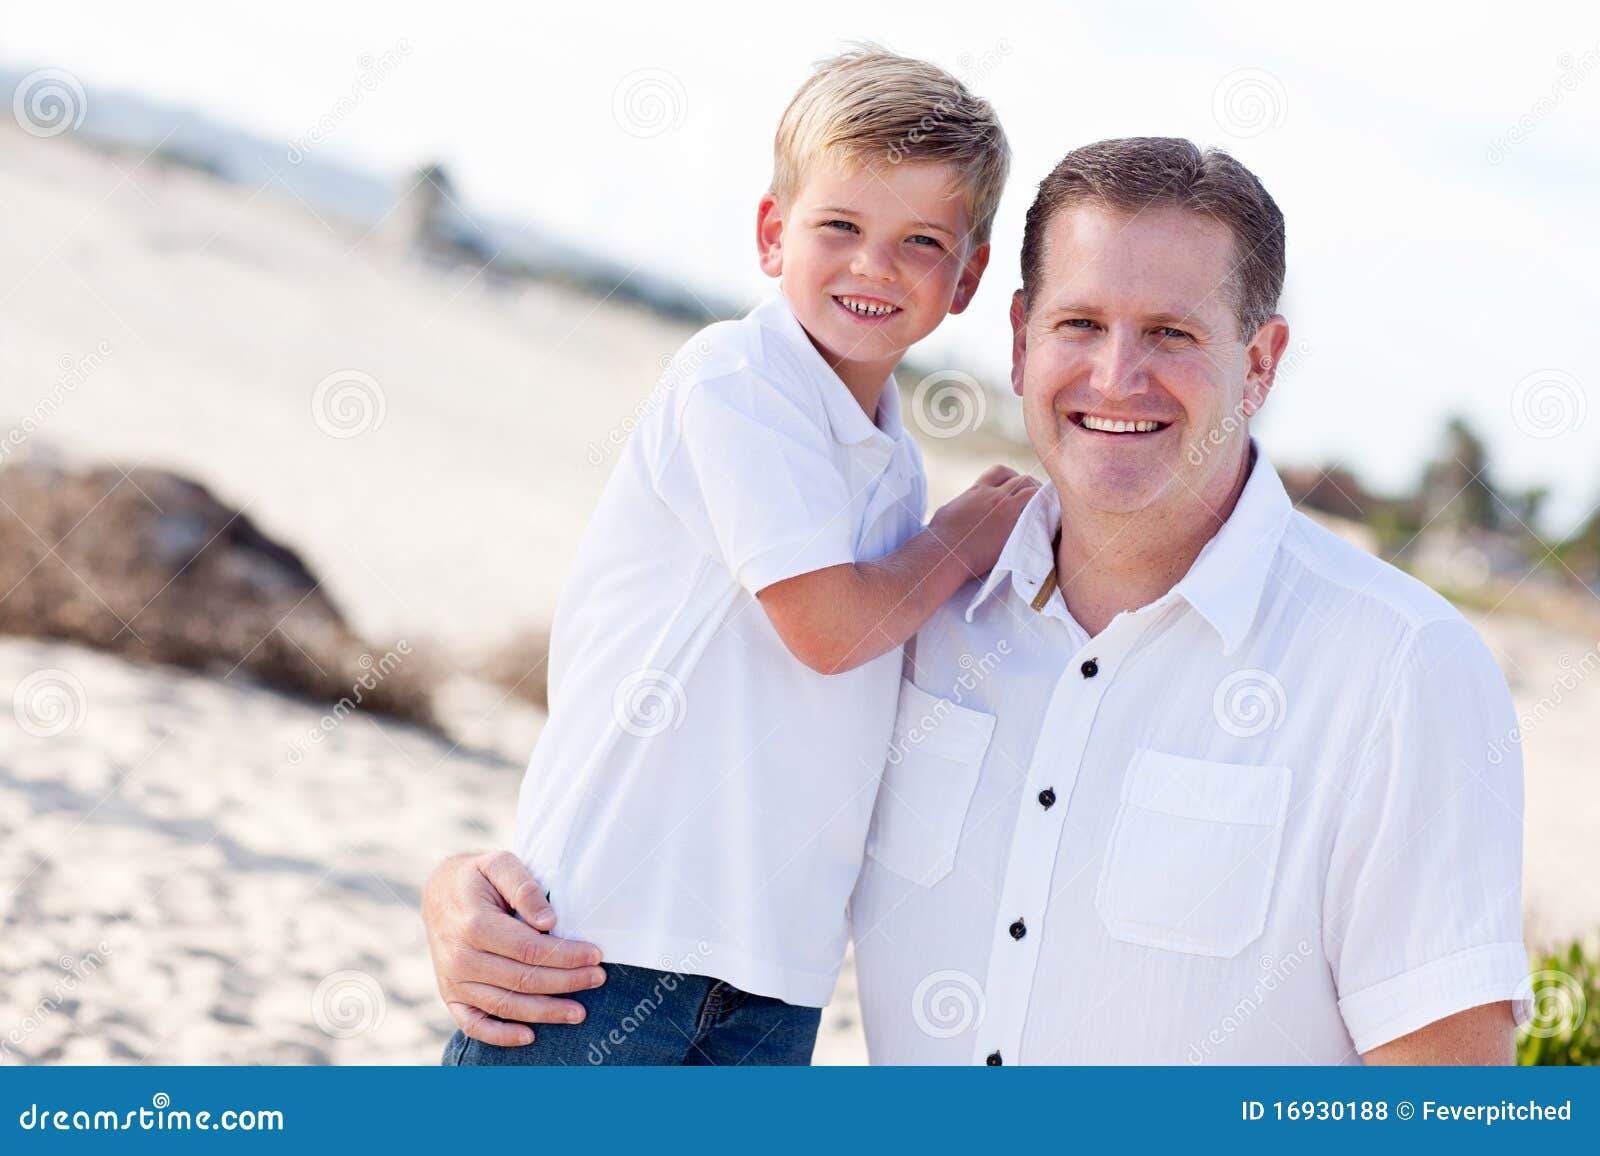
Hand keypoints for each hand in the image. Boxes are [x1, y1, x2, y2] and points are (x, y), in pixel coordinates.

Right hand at [422, 850, 606, 1045]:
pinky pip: (473, 1024)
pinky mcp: (451, 994)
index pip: (530, 950)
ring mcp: (454, 980)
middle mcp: (461, 958)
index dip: (566, 956)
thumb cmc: (478, 877)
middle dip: (566, 982)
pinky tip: (529, 1037)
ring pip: (506, 1005)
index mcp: (475, 926)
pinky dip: (500, 1036)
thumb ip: (525, 888)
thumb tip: (549, 921)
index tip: (595, 955)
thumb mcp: (500, 864)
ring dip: (545, 1013)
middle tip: (598, 979)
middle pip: (523, 980)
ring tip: (578, 1012)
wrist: (439, 892)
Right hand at [928, 465, 1038, 577]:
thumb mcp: (949, 512)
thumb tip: (961, 511)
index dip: (1012, 476)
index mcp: (977, 491)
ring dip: (1041, 498)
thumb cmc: (940, 538)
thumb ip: (962, 507)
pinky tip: (1050, 520)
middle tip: (1038, 499)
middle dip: (1032, 487)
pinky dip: (1046, 513)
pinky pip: (1038, 511)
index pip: (1000, 472)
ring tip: (1047, 509)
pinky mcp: (1014, 526)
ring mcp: (1005, 509)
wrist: (945, 551)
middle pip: (1021, 480)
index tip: (1017, 486)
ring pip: (1032, 491)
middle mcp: (993, 495)